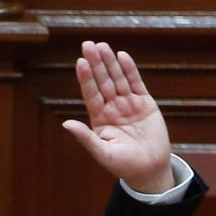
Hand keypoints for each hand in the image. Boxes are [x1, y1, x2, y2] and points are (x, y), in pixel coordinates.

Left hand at [63, 41, 174, 194]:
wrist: (150, 170)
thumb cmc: (124, 165)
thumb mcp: (102, 153)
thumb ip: (85, 137)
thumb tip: (66, 124)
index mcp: (100, 119)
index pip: (91, 94)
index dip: (86, 78)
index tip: (80, 63)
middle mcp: (112, 108)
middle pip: (102, 81)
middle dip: (96, 63)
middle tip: (88, 44)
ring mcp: (128, 104)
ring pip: (118, 79)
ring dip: (110, 63)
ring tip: (102, 45)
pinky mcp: (144, 103)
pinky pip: (136, 83)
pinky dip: (130, 70)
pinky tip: (122, 56)